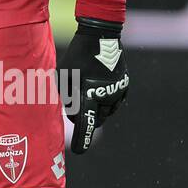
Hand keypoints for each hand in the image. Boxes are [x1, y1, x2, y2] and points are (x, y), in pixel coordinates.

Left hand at [58, 17, 128, 154]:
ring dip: (96, 109)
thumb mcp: (64, 75)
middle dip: (86, 118)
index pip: (86, 122)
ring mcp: (117, 91)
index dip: (82, 139)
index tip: (78, 152)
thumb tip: (68, 112)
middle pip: (96, 119)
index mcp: (90, 93)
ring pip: (107, 111)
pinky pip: (114, 101)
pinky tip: (96, 88)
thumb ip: (65, 96)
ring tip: (85, 92)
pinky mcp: (124, 85)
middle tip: (76, 109)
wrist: (101, 35)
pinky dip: (105, 100)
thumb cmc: (77, 56)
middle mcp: (107, 95)